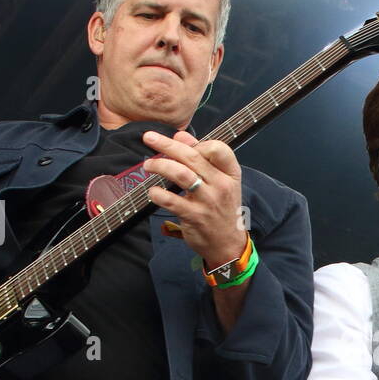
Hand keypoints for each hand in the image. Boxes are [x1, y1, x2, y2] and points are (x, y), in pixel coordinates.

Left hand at [142, 130, 246, 268]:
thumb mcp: (220, 182)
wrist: (228, 244)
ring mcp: (208, 202)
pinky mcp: (195, 217)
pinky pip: (172, 201)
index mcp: (230, 174)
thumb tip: (179, 136)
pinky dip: (157, 194)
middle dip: (167, 145)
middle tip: (149, 138)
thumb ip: (201, 157)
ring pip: (181, 174)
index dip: (197, 142)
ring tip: (148, 165)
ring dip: (160, 165)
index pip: (218, 148)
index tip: (181, 144)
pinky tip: (152, 192)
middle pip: (192, 156)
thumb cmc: (221, 209)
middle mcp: (221, 185)